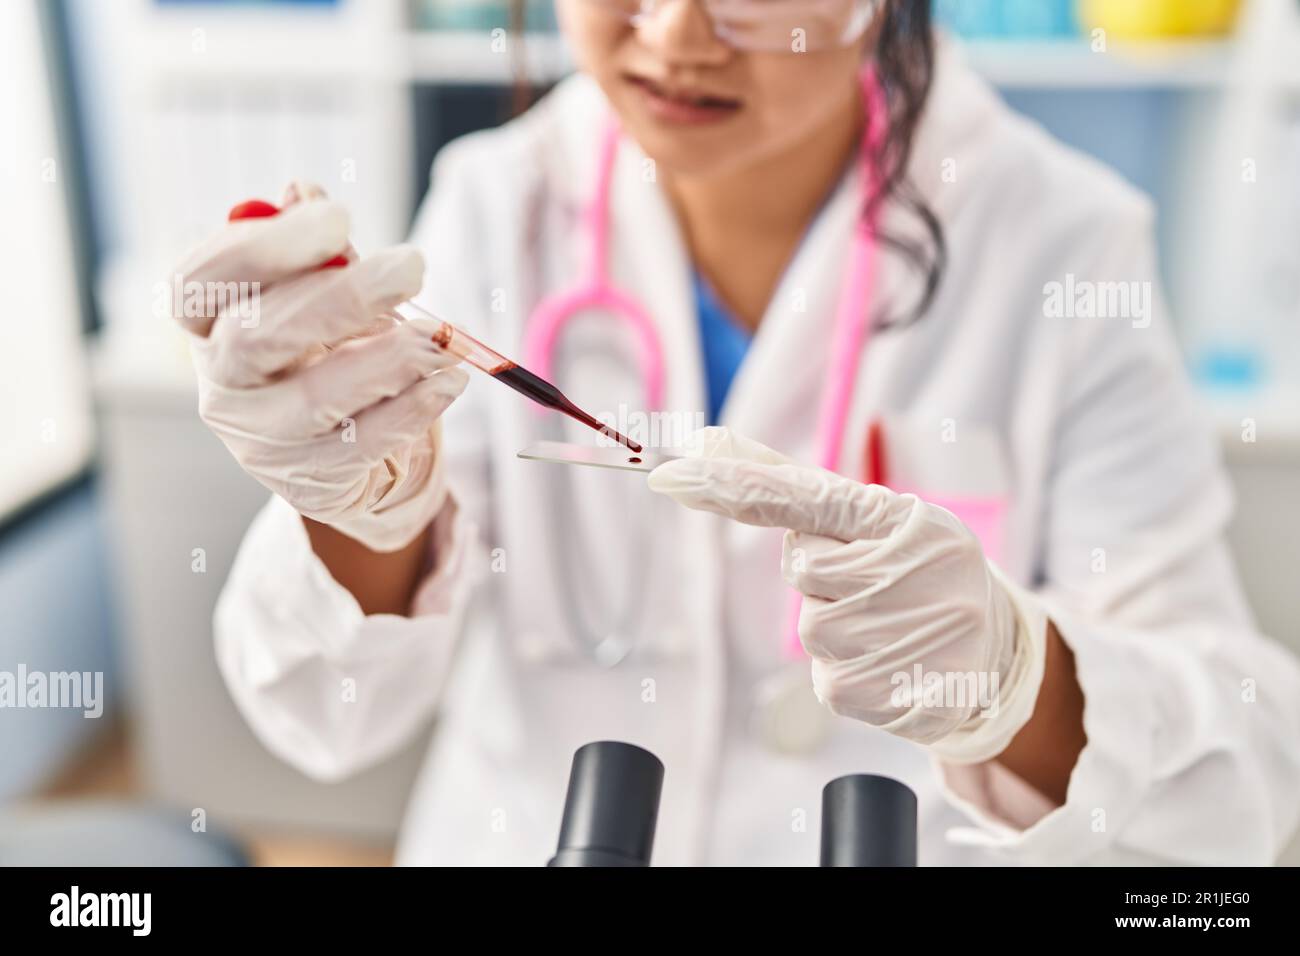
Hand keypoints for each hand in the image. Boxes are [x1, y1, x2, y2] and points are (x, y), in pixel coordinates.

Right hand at [170, 182, 467, 552]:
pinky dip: (413, 408)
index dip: (262, 249)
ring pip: (316, 398)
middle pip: (257, 338)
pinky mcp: (311, 481)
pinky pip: (364, 443)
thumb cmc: (322, 353)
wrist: (338, 454)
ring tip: (446, 335)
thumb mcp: (317, 298)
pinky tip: (450, 380)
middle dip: (339, 298)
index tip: (337, 217)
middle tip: (412, 266)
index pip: (201, 283)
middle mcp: (222, 384)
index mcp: (207, 325)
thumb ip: (316, 254)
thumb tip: (303, 193)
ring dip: (391, 359)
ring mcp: (262, 439)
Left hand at [648, 427, 1045, 761]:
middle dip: (830, 578)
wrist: (1001, 658)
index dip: (730, 485)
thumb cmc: (929, 570)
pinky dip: (850, 668)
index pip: (797, 496)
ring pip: (810, 624)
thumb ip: (795, 483)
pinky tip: (893, 663)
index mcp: (895, 517)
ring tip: (893, 627)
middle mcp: (893, 572)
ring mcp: (882, 635)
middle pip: (802, 568)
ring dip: (839, 625)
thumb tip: (709, 441)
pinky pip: (823, 672)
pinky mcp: (868, 691)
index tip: (669, 474)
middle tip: (883, 587)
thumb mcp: (884, 514)